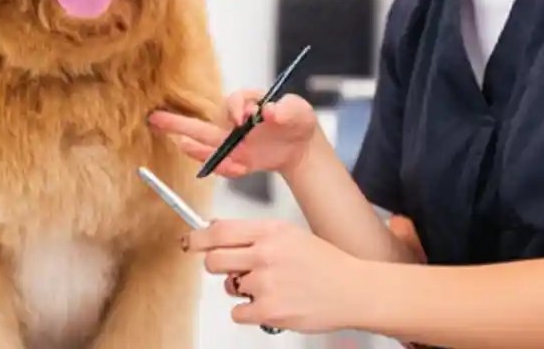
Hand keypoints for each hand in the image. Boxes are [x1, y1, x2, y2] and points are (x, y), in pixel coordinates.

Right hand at [147, 89, 318, 176]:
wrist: (302, 146)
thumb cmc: (298, 120)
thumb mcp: (299, 111)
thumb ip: (288, 110)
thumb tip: (272, 111)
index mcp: (247, 103)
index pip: (233, 101)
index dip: (236, 109)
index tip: (245, 118)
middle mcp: (234, 123)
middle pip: (203, 122)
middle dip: (178, 122)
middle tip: (154, 117)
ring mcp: (233, 144)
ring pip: (208, 147)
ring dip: (195, 149)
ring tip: (182, 145)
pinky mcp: (238, 161)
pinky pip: (225, 167)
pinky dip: (225, 170)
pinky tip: (234, 170)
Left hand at [185, 218, 367, 333]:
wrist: (353, 290)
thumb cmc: (324, 263)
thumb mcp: (289, 234)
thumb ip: (254, 234)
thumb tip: (216, 231)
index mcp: (270, 232)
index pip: (219, 231)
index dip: (198, 238)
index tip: (190, 242)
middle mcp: (266, 255)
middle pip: (214, 261)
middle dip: (219, 267)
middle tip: (235, 270)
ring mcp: (266, 283)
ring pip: (229, 287)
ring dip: (243, 290)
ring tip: (270, 287)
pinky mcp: (269, 310)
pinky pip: (237, 312)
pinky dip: (249, 312)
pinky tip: (270, 303)